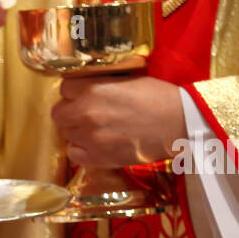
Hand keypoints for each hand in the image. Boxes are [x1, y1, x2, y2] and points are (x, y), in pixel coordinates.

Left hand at [50, 76, 187, 167]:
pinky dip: (81, 150)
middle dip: (71, 111)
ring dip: (77, 131)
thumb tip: (84, 84)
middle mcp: (86, 114)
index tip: (83, 94)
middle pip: (59, 113)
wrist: (180, 123)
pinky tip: (95, 144)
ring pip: (67, 134)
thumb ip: (101, 82)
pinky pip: (73, 154)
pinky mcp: (98, 158)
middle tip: (87, 113)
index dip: (74, 91)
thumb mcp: (127, 79)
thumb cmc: (158, 97)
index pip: (64, 88)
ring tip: (97, 129)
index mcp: (93, 90)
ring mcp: (90, 138)